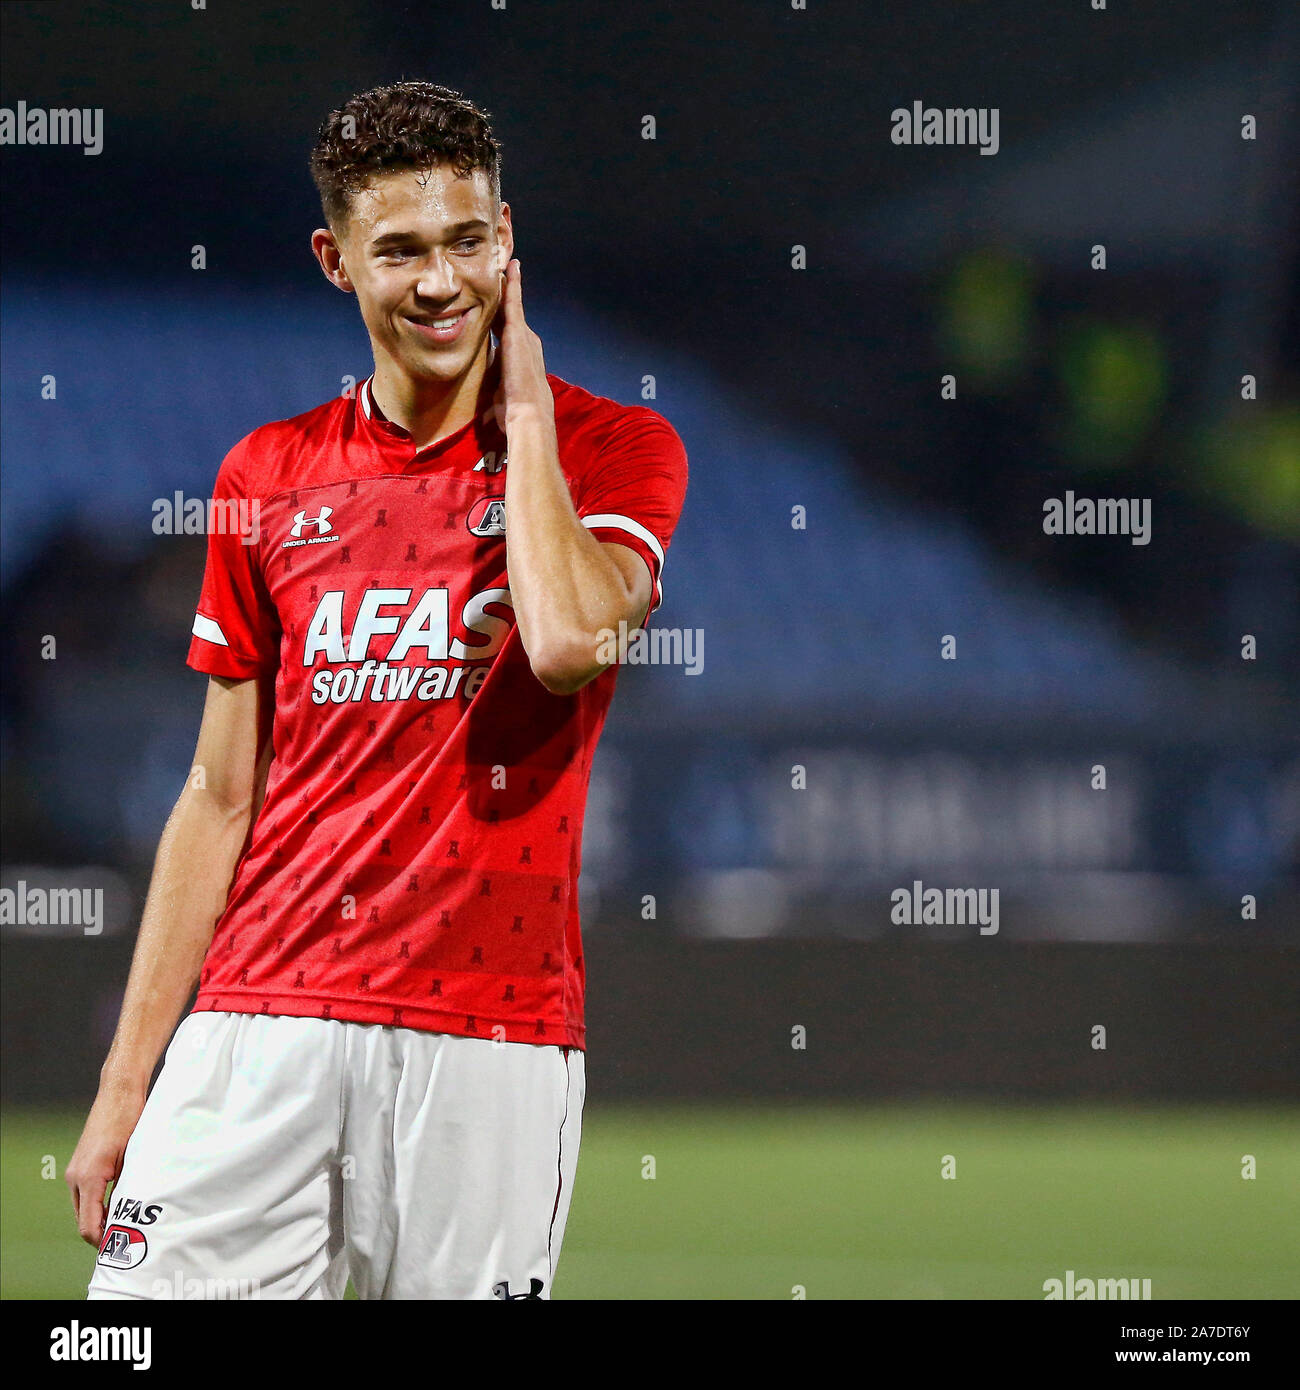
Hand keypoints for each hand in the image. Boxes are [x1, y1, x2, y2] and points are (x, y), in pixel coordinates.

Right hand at [66, 1080, 146, 1246]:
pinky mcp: (81, 1164)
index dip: (102, 1240)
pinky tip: (118, 1200)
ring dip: (100, 1215)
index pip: (87, 1224)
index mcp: (88, 1178)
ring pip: (84, 1206)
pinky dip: (98, 1201)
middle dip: (101, 1230)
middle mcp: (76, 1177)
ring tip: (124, 1220)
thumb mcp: (132, 1157)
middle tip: (125, 1236)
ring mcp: (76, 1170)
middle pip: (83, 1219)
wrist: (120, 1093)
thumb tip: (129, 1213)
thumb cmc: (129, 1120)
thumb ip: (127, 1187)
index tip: (119, 1246)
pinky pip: (86, 1192)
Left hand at [492, 259, 553, 432]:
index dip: (502, 320)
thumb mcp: (502, 400)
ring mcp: (524, 335)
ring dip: (510, 286)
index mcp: (521, 358)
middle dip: (507, 298)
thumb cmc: (515, 413)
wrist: (528, 414)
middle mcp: (527, 343)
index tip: (496, 308)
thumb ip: (496, 398)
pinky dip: (512, 284)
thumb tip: (487, 417)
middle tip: (503, 276)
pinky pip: (513, 301)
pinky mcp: (518, 331)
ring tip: (506, 267)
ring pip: (512, 305)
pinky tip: (510, 268)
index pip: (508, 333)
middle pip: (512, 315)